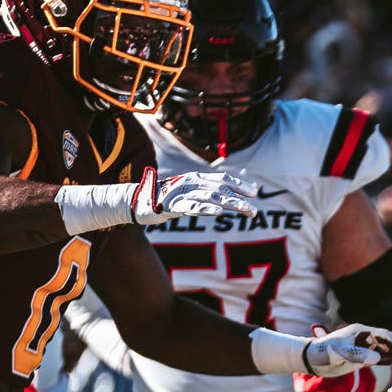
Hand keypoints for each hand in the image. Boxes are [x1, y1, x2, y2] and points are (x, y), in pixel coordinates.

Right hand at [128, 167, 256, 225]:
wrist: (136, 201)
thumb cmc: (165, 198)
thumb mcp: (188, 194)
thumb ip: (205, 195)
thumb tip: (226, 200)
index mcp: (195, 178)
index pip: (221, 179)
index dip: (239, 185)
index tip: (254, 193)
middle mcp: (190, 183)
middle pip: (220, 189)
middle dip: (239, 199)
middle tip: (254, 211)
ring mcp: (181, 193)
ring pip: (210, 197)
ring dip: (230, 204)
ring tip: (245, 211)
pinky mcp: (171, 205)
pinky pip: (191, 207)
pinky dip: (205, 209)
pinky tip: (218, 212)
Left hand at [293, 328, 391, 391]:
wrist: (312, 359)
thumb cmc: (323, 352)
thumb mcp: (338, 352)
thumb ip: (357, 354)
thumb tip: (377, 357)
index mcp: (362, 332)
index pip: (386, 337)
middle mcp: (367, 338)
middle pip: (391, 343)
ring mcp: (366, 347)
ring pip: (389, 351)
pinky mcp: (364, 357)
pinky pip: (383, 359)